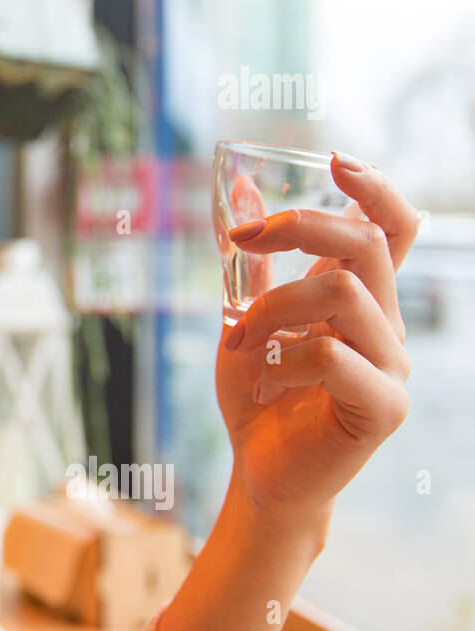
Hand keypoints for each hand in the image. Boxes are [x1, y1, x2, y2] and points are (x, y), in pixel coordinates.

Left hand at [215, 152, 420, 531]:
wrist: (261, 471)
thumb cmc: (260, 395)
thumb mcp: (246, 316)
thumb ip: (252, 263)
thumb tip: (239, 190)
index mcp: (362, 298)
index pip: (392, 230)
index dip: (374, 189)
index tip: (332, 159)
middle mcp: (386, 325)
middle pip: (365, 246)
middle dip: (299, 227)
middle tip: (241, 240)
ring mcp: (391, 365)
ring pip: (340, 294)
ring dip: (271, 308)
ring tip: (239, 340)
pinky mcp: (382, 406)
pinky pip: (331, 357)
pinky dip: (281, 363)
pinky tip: (263, 385)